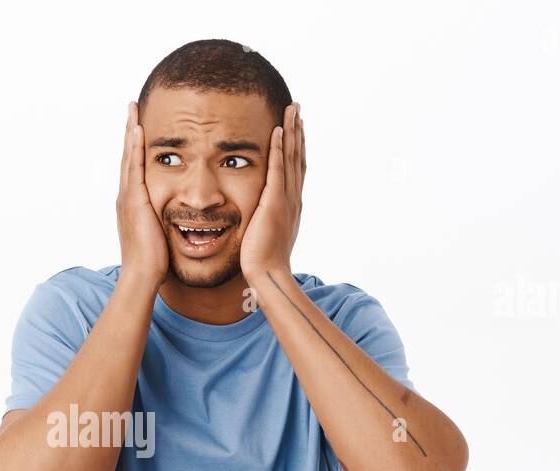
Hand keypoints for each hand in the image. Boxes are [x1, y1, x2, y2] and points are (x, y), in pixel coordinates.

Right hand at [116, 101, 168, 289]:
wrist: (143, 276)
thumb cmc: (154, 263)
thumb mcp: (160, 236)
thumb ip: (164, 223)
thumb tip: (178, 222)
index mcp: (133, 204)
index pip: (135, 168)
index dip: (136, 146)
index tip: (139, 126)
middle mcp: (127, 197)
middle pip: (127, 156)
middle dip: (130, 131)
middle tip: (133, 107)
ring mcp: (128, 197)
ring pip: (128, 156)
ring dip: (131, 131)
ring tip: (133, 108)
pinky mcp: (134, 201)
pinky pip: (134, 168)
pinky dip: (134, 147)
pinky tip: (138, 130)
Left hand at [240, 102, 304, 282]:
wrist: (268, 273)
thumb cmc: (263, 259)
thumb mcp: (268, 234)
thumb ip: (267, 220)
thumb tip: (261, 216)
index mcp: (291, 204)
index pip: (296, 168)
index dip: (297, 146)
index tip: (297, 127)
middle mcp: (293, 197)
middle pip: (299, 156)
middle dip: (298, 131)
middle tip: (298, 108)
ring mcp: (286, 198)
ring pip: (292, 157)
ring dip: (292, 131)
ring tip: (292, 110)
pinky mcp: (274, 202)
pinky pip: (278, 169)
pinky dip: (279, 149)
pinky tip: (278, 130)